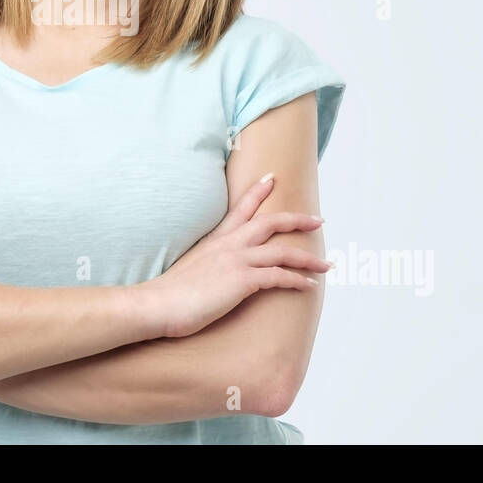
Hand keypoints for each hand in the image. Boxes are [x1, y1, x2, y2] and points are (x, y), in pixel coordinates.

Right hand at [137, 175, 328, 339]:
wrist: (156, 304)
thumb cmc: (169, 293)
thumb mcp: (190, 267)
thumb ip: (206, 263)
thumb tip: (214, 269)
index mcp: (215, 239)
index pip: (240, 208)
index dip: (257, 192)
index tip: (272, 178)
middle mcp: (228, 245)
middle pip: (270, 222)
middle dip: (297, 219)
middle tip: (317, 220)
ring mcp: (236, 260)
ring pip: (282, 250)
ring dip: (308, 257)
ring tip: (326, 264)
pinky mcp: (241, 281)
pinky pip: (278, 276)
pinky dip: (297, 280)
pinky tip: (309, 286)